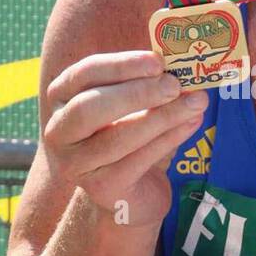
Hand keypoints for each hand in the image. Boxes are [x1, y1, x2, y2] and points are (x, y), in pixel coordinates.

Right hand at [42, 50, 207, 224]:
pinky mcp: (101, 189)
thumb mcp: (135, 104)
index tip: (157, 62)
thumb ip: (148, 83)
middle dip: (136, 94)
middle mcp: (59, 131)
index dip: (121, 66)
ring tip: (196, 103)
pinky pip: (136, 161)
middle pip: (89, 108)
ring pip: (117, 137)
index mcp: (62, 97)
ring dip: (162, 117)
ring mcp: (76, 164)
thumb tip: (181, 65)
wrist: (134, 193)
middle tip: (174, 84)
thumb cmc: (133, 137)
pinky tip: (191, 124)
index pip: (84, 74)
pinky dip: (168, 140)